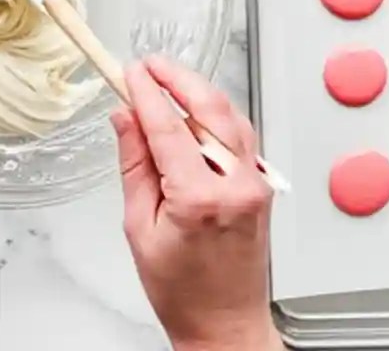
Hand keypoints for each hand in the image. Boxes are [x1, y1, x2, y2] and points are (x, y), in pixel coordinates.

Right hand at [111, 56, 280, 350]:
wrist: (225, 323)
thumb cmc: (182, 290)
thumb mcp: (139, 227)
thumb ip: (135, 165)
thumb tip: (126, 119)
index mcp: (199, 199)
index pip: (168, 126)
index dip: (146, 92)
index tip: (129, 73)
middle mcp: (236, 185)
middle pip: (209, 107)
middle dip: (177, 77)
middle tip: (149, 65)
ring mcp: (255, 183)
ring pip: (230, 116)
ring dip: (198, 91)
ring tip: (167, 81)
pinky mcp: (262, 185)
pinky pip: (241, 135)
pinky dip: (216, 115)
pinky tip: (195, 111)